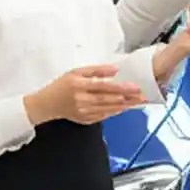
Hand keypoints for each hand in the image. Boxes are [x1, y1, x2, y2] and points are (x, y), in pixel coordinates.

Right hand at [26, 64, 144, 125]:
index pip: (104, 87)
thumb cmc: (62, 85)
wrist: (47, 104)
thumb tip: (115, 70)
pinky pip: (103, 116)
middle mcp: (82, 100)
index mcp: (79, 85)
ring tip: (138, 101)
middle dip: (127, 98)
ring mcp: (84, 112)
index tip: (135, 87)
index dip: (120, 87)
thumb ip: (96, 70)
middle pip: (109, 99)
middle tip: (142, 95)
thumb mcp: (76, 72)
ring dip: (124, 105)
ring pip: (108, 109)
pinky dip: (115, 111)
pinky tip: (124, 107)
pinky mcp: (85, 120)